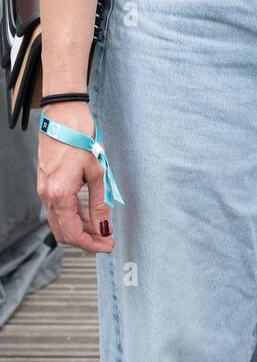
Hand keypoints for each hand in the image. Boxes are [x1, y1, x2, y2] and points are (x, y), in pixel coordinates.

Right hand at [36, 101, 114, 252]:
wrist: (64, 115)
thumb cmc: (81, 138)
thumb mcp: (97, 172)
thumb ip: (99, 204)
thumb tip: (104, 228)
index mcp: (59, 195)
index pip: (73, 233)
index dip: (91, 244)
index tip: (107, 247)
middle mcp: (47, 195)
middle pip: (63, 232)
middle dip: (85, 240)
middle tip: (106, 241)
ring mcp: (44, 190)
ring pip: (60, 222)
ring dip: (79, 229)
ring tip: (101, 229)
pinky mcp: (46, 183)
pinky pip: (58, 209)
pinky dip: (73, 216)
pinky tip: (88, 215)